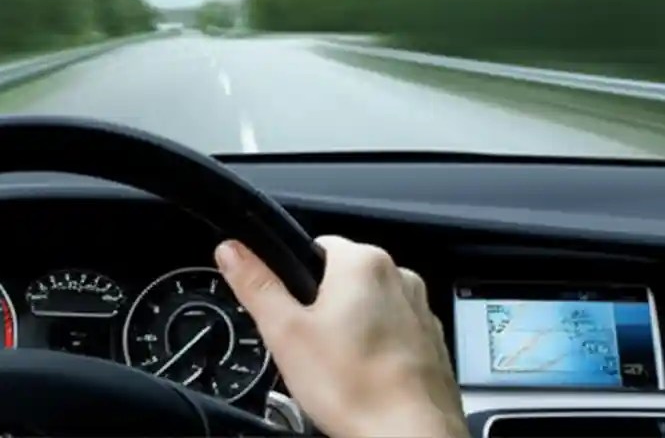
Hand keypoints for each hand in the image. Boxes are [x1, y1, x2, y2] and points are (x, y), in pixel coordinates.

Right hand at [215, 237, 466, 437]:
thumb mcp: (285, 333)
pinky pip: (394, 334)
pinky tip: (364, 377)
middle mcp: (400, 277)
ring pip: (370, 307)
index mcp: (363, 262)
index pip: (316, 246)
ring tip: (338, 367)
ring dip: (352, 328)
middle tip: (309, 346)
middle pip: (343, 279)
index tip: (290, 311)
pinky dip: (377, 349)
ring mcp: (421, 310)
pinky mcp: (432, 342)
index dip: (294, 278)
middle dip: (323, 307)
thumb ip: (256, 285)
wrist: (410, 436)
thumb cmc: (354, 388)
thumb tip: (231, 250)